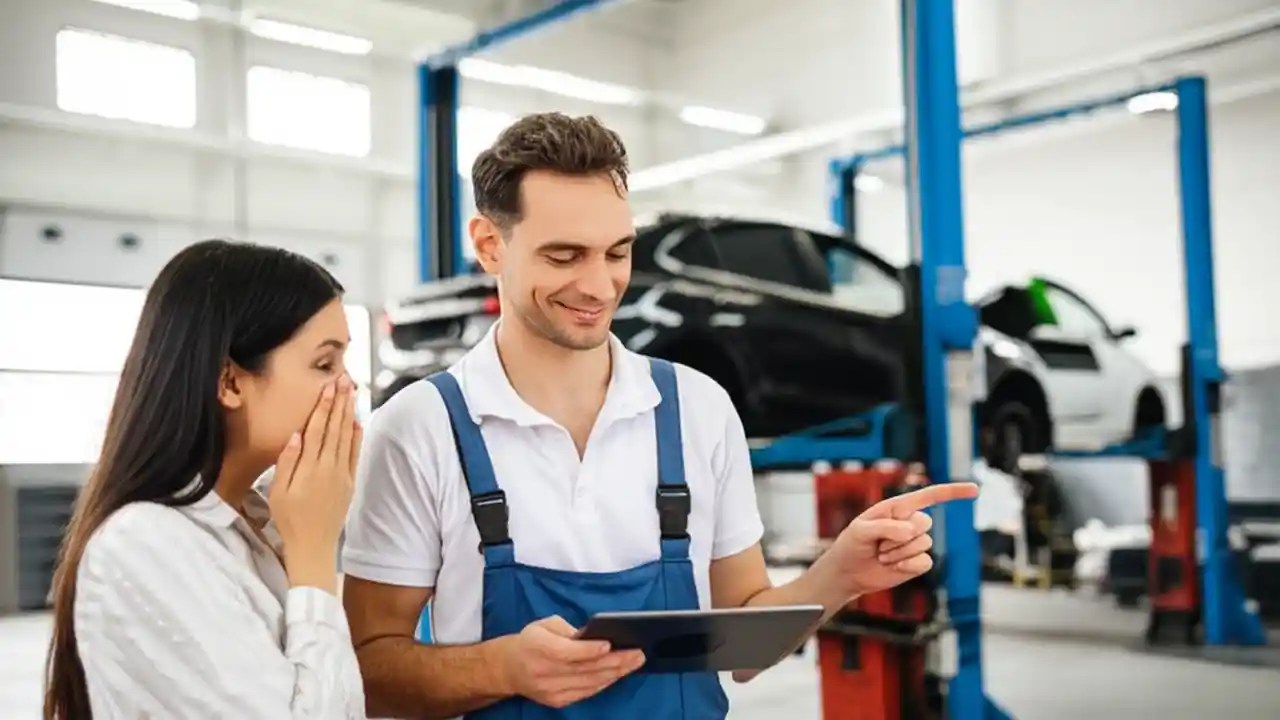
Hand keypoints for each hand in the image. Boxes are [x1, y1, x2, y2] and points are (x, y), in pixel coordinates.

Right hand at [269, 376, 361, 594]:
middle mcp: (329, 469)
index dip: (323, 406)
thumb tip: (296, 434)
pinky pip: (355, 454)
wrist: (313, 546)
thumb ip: (287, 462)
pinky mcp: (350, 482)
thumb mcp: (278, 492)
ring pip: (348, 438)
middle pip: (336, 428)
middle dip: (340, 402)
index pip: (318, 430)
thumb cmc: (290, 520)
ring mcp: (342, 475)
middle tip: (345, 379)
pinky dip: (357, 436)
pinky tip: (358, 421)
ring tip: (352, 392)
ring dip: (349, 413)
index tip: (328, 386)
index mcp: (310, 469)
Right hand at [499, 615, 644, 708]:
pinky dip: (604, 683)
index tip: (610, 644)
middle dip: (615, 661)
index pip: (566, 652)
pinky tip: (619, 673)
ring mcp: (550, 690)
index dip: (589, 650)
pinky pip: (586, 692)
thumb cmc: (531, 641)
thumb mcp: (544, 624)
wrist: (509, 668)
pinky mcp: (557, 701)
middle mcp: (543, 671)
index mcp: (537, 647)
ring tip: (634, 662)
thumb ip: (567, 630)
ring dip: (615, 673)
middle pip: (584, 669)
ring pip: (589, 683)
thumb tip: (594, 637)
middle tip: (637, 653)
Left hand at [827, 470, 978, 597]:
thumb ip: (886, 526)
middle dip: (899, 536)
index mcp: (898, 507)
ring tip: (882, 555)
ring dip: (898, 552)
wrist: (849, 572)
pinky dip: (907, 565)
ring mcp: (915, 543)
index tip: (975, 489)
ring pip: (923, 544)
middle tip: (878, 544)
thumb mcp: (861, 530)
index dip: (953, 492)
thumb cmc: (852, 545)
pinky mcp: (917, 562)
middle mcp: (910, 523)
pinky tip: (892, 567)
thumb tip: (911, 532)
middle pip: (924, 523)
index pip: (929, 496)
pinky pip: (925, 562)